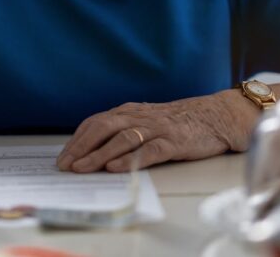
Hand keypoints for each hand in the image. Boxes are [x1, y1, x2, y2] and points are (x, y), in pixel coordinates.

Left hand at [57, 84, 279, 173]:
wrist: (217, 115)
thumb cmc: (179, 122)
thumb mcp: (147, 120)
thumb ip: (123, 130)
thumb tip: (93, 150)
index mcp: (129, 111)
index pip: (95, 122)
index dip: (77, 140)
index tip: (62, 157)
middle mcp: (139, 117)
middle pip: (103, 128)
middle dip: (81, 147)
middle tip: (65, 165)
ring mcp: (157, 128)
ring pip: (121, 138)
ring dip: (99, 154)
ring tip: (83, 168)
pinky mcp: (174, 141)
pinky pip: (148, 150)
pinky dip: (130, 158)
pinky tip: (116, 167)